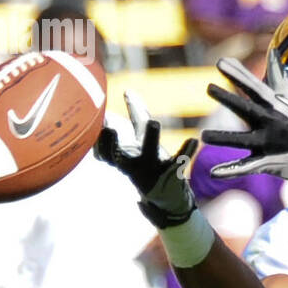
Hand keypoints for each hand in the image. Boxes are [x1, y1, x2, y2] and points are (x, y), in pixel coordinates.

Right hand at [96, 91, 198, 226]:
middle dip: (111, 143)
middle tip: (108, 127)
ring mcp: (153, 170)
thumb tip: (129, 91)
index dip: (98, 138)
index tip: (93, 121)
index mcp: (123, 158)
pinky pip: (180, 161)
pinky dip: (186, 151)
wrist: (167, 197)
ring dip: (150, 138)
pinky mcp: (173, 174)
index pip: (105, 149)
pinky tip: (194, 139)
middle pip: (118, 155)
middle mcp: (134, 166)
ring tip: (153, 121)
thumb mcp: (141, 139)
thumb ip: (136, 114)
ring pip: (149, 154)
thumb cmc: (151, 162)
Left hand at [203, 57, 287, 182]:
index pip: (254, 87)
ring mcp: (269, 143)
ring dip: (223, 138)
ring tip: (204, 136)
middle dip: (228, 99)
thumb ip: (278, 76)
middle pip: (246, 109)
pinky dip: (230, 171)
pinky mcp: (267, 162)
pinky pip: (246, 167)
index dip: (238, 74)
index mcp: (276, 106)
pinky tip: (213, 172)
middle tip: (209, 88)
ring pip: (242, 140)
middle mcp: (272, 122)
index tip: (221, 62)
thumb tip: (273, 52)